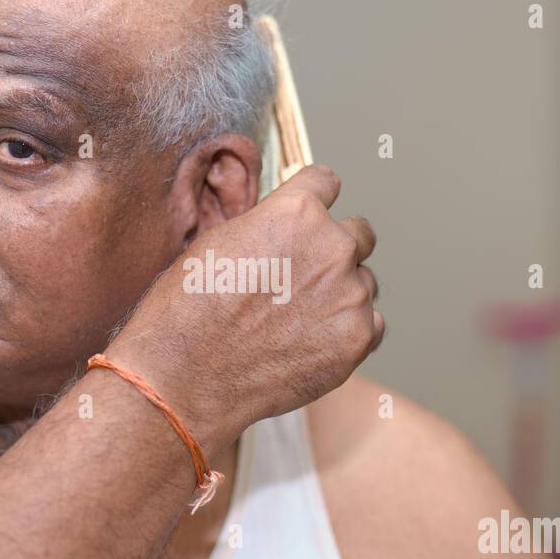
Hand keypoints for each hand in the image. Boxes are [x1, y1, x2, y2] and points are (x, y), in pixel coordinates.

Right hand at [107, 164, 381, 446]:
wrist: (188, 376)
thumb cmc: (190, 310)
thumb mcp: (219, 242)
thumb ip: (265, 226)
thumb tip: (282, 229)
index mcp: (296, 212)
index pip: (326, 183)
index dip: (315, 198)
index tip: (313, 213)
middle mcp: (332, 246)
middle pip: (359, 233)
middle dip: (335, 249)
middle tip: (305, 278)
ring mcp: (349, 294)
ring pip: (364, 283)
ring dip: (341, 294)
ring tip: (299, 320)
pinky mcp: (357, 338)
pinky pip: (371, 325)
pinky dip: (348, 332)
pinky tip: (313, 343)